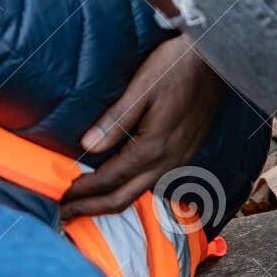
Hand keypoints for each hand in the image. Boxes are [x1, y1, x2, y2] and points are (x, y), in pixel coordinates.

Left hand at [60, 36, 224, 220]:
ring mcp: (177, 161)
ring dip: (108, 202)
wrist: (216, 62)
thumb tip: (86, 146)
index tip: (60, 198)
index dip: (82, 192)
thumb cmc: (175, 67)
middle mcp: (166, 162)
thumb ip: (115, 119)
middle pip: (123, 199)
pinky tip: (115, 184)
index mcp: (153, 147)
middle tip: (64, 214)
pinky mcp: (183, 155)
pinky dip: (126, 190)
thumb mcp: (141, 88)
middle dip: (91, 208)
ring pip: (137, 194)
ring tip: (84, 203)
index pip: (109, 180)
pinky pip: (150, 184)